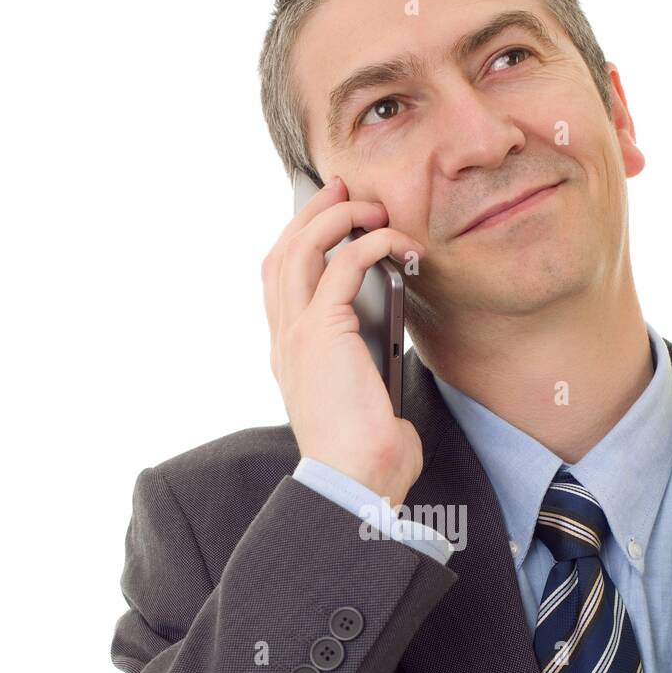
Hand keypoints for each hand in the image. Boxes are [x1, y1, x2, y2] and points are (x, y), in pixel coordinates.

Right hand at [261, 176, 425, 510]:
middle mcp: (285, 341)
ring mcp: (297, 336)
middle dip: (311, 213)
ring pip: (299, 249)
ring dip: (334, 218)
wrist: (354, 483)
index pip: (280, 284)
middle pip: (281, 254)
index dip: (299, 243)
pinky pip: (342, 267)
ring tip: (369, 205)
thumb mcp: (367, 405)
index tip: (328, 220)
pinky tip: (391, 241)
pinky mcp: (323, 334)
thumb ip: (370, 377)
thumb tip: (391, 367)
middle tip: (343, 189)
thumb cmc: (366, 460)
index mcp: (291, 357)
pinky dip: (367, 244)